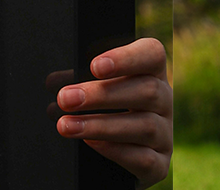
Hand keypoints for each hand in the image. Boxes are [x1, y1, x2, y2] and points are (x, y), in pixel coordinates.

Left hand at [54, 35, 171, 184]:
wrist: (110, 162)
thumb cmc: (102, 113)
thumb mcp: (96, 92)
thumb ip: (82, 81)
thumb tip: (54, 81)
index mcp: (152, 73)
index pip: (152, 55)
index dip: (126, 58)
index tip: (95, 66)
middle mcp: (164, 101)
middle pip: (146, 90)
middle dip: (102, 95)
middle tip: (66, 99)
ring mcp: (165, 134)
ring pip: (144, 126)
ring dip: (100, 125)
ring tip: (66, 126)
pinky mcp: (159, 164)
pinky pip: (144, 158)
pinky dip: (115, 150)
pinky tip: (91, 144)